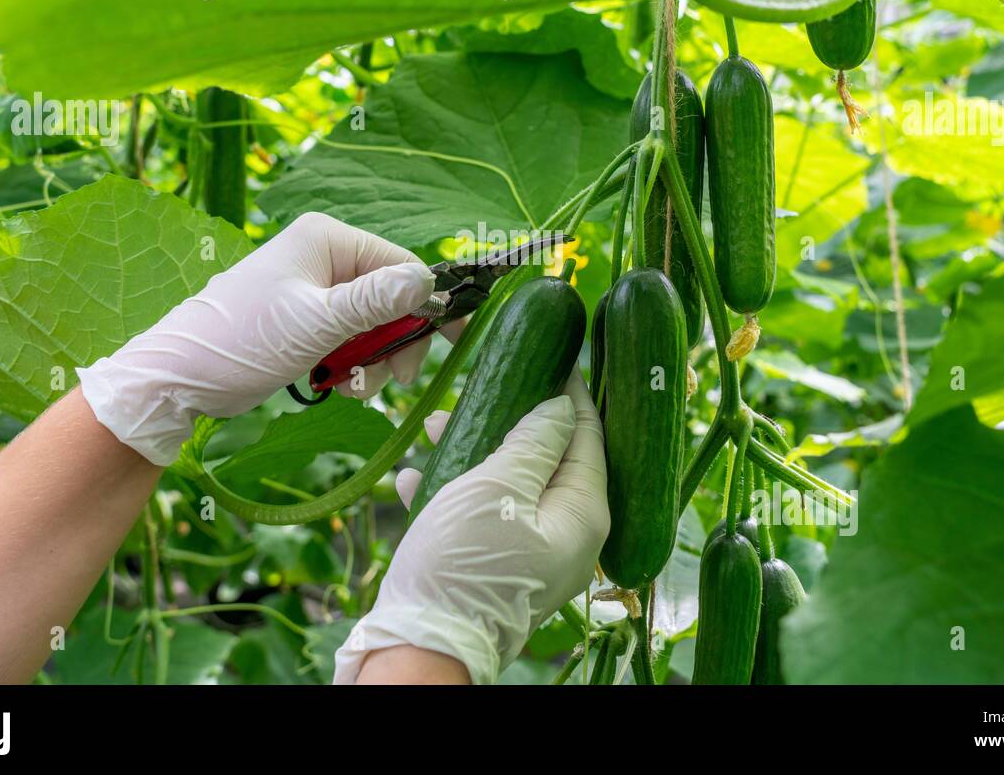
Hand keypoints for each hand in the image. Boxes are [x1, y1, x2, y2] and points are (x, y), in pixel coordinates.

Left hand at [78, 213, 435, 464]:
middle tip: (392, 380)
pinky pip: (348, 337)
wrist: (178, 378)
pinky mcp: (304, 318)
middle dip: (392, 342)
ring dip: (371, 360)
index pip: (401, 264)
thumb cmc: (243, 343)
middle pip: (390, 296)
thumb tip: (429, 280)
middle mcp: (323, 255)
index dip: (426, 305)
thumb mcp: (317, 324)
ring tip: (349, 387)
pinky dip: (350, 364)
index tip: (449, 345)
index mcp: (326, 239)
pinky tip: (333, 384)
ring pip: (372, 323)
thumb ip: (375, 302)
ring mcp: (313, 287)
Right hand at [335, 368, 608, 684]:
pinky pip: (484, 518)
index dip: (571, 397)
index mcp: (583, 515)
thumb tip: (563, 407)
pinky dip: (454, 495)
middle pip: (547, 461)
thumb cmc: (464, 562)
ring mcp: (534, 556)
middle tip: (482, 390)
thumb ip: (535, 441)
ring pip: (510, 486)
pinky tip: (415, 479)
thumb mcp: (498, 486)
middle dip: (510, 422)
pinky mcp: (499, 570)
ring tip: (435, 427)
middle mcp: (568, 537)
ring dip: (472, 453)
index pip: (589, 439)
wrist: (421, 646)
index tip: (559, 358)